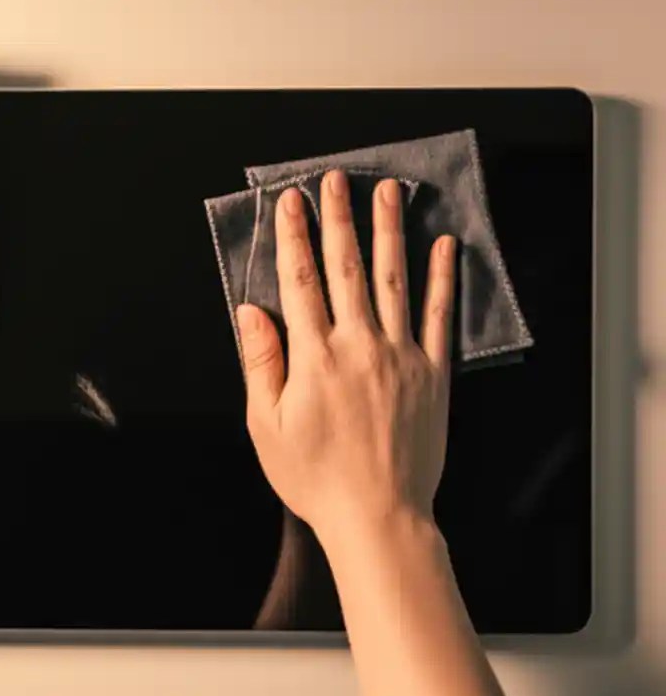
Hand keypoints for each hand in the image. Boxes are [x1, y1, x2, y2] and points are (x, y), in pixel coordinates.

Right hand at [236, 171, 456, 548]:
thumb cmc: (315, 477)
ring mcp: (401, 356)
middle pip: (347, 267)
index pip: (299, 281)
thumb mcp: (266, 426)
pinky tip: (443, 245)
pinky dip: (441, 278)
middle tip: (337, 178)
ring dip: (389, 230)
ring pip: (394, 278)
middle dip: (339, 218)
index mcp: (313, 357)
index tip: (293, 201)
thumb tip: (251, 312)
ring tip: (388, 190)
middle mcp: (358, 345)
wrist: (377, 516)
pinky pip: (439, 316)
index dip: (294, 236)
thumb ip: (260, 363)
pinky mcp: (433, 374)